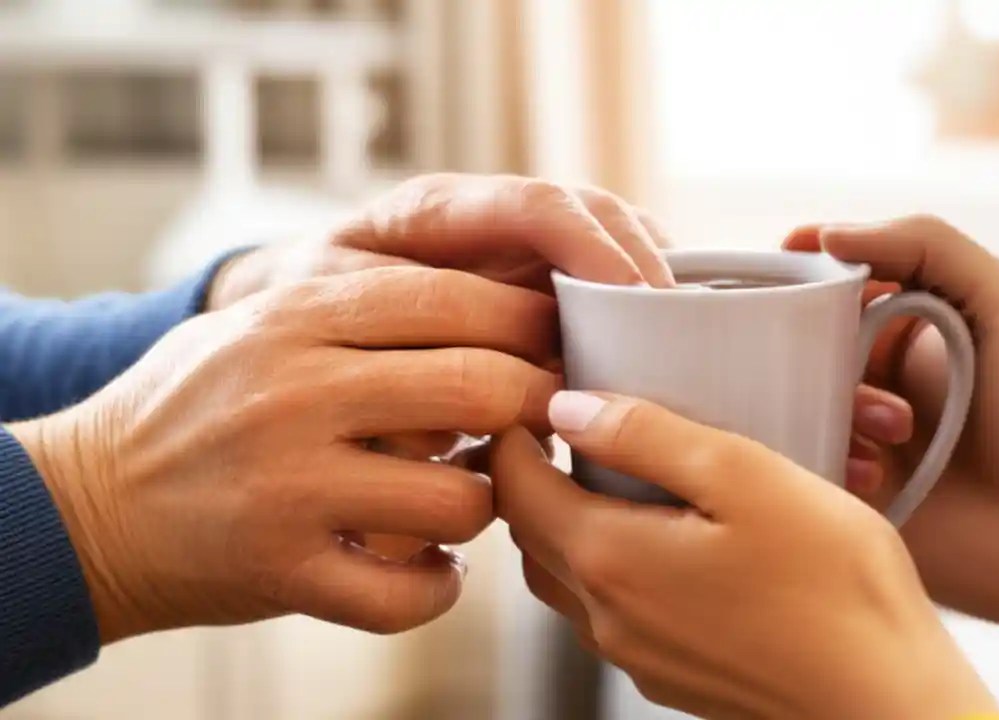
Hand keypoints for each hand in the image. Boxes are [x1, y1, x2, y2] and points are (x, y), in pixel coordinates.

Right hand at [7, 266, 558, 641]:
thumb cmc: (196, 405)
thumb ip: (364, 310)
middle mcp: (295, 395)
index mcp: (296, 319)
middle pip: (476, 387)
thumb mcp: (263, 326)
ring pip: (459, 499)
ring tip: (470, 499)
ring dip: (489, 506)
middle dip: (537, 406)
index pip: (450, 299)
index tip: (557, 343)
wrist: (91, 504)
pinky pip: (408, 592)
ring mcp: (288, 488)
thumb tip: (497, 306)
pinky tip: (435, 569)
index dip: (525, 321)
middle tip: (549, 420)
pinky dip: (442, 587)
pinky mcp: (282, 572)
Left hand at [205, 173, 677, 311]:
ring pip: (605, 234)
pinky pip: (599, 270)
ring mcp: (514, 244)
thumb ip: (403, 348)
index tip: (630, 292)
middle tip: (673, 321)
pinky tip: (654, 333)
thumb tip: (479, 398)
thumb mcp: (334, 330)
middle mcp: (485, 219)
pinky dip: (633, 296)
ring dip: (647, 277)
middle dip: (638, 259)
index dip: (589, 244)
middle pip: (587, 210)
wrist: (291, 319)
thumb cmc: (305, 325)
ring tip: (678, 331)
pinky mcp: (531, 277)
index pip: (532, 205)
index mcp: (435, 213)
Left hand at [493, 392, 998, 719]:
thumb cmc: (834, 585)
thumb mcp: (742, 474)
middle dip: (527, 477)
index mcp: (611, 559)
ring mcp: (637, 655)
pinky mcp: (672, 675)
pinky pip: (607, 613)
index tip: (528, 394)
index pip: (515, 486)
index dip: (510, 432)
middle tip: (555, 428)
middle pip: (529, 537)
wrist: (885, 696)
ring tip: (602, 477)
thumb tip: (569, 408)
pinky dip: (605, 567)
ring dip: (563, 525)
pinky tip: (657, 541)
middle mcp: (607, 618)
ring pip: (564, 579)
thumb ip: (645, 436)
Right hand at [785, 216, 998, 640]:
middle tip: (841, 360)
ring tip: (895, 431)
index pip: (835, 282)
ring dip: (839, 407)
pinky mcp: (856, 493)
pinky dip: (831, 460)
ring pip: (800, 403)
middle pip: (804, 341)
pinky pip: (808, 465)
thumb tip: (829, 234)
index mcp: (909, 323)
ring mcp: (865, 435)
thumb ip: (928, 245)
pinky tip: (876, 474)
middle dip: (813, 343)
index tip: (782, 261)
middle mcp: (879, 375)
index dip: (805, 270)